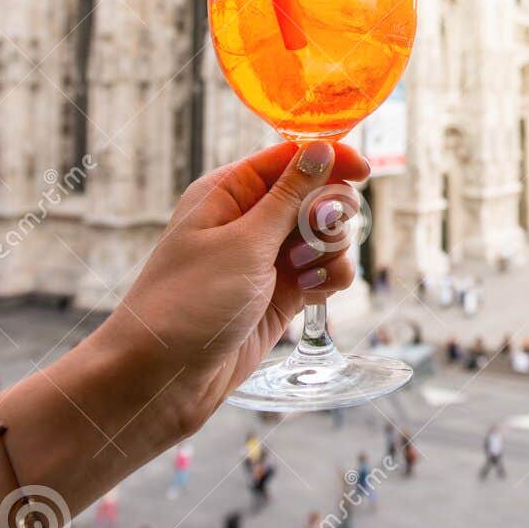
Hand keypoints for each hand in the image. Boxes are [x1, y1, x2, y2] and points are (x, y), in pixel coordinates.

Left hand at [89, 141, 369, 438]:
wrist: (163, 379)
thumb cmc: (189, 303)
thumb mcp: (244, 243)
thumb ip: (290, 197)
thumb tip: (322, 149)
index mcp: (229, 192)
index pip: (292, 159)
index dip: (331, 161)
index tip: (365, 173)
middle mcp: (250, 219)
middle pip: (317, 195)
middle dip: (328, 215)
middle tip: (316, 237)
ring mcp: (268, 258)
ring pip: (326, 236)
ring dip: (330, 251)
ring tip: (302, 274)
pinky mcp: (282, 293)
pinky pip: (324, 271)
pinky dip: (329, 278)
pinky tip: (312, 294)